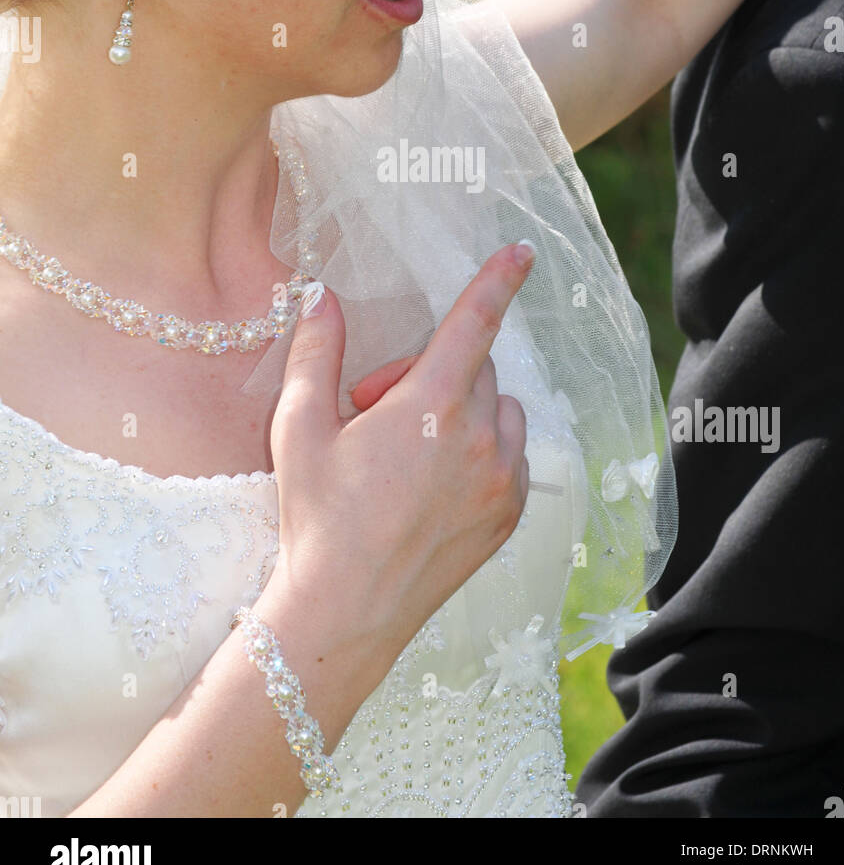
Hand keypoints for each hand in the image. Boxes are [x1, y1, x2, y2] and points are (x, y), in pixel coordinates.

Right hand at [267, 242, 535, 665]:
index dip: (498, 280)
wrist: (345, 612)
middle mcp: (478, 437)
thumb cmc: (317, 518)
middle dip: (429, 373)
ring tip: (408, 450)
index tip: (522, 252)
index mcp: (430, 406)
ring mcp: (502, 479)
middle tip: (374, 408)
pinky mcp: (510, 513)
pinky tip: (433, 481)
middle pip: (475, 369)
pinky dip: (483, 451)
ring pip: (499, 411)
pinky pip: (511, 456)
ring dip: (463, 410)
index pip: (473, 322)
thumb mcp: (299, 428)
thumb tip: (318, 295)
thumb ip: (315, 351)